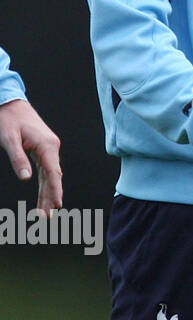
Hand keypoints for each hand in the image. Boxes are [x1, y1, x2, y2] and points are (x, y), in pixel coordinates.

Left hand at [0, 98, 62, 215]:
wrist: (10, 102)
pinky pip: (46, 170)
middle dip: (51, 197)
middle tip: (47, 216)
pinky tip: (45, 195)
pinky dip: (45, 183)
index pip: (53, 172)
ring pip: (50, 175)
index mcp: (47, 145)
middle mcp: (51, 148)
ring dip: (47, 193)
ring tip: (45, 212)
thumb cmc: (8, 119)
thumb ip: (18, 159)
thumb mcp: (9, 139)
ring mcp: (48, 149)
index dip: (55, 190)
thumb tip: (26, 179)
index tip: (57, 205)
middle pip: (53, 177)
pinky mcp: (43, 149)